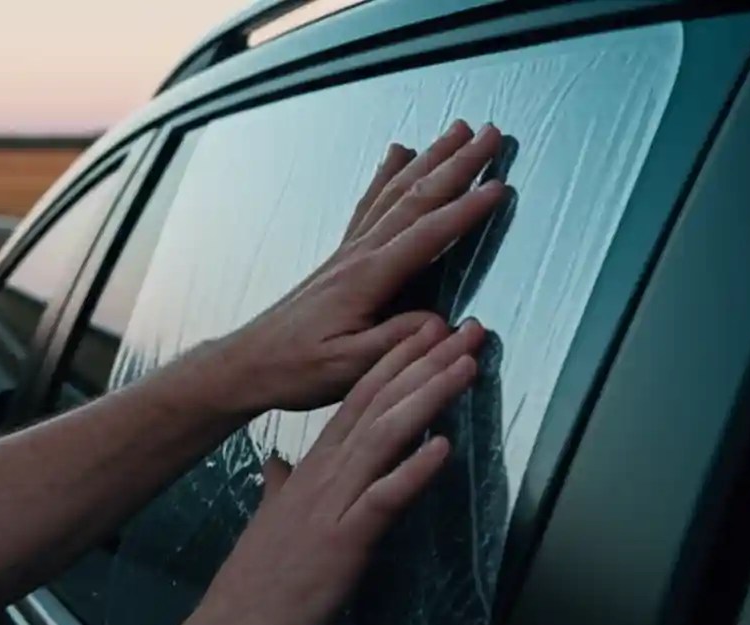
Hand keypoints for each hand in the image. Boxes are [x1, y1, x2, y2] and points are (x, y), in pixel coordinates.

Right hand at [114, 319, 486, 624]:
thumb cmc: (258, 582)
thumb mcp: (271, 520)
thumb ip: (279, 486)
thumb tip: (278, 464)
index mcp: (312, 469)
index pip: (358, 400)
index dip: (396, 363)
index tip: (429, 333)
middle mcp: (324, 475)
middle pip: (378, 404)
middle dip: (424, 363)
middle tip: (466, 328)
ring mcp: (332, 504)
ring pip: (384, 437)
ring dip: (428, 398)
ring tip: (465, 366)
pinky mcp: (344, 541)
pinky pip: (383, 498)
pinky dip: (414, 470)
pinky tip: (443, 446)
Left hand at [213, 120, 502, 411]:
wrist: (250, 363)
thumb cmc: (297, 369)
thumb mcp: (351, 367)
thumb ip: (397, 340)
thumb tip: (443, 321)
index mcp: (367, 279)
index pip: (426, 235)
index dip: (465, 211)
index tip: (499, 185)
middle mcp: (358, 255)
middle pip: (415, 198)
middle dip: (457, 164)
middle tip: (490, 133)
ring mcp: (348, 251)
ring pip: (395, 192)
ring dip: (430, 158)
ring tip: (457, 129)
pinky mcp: (341, 257)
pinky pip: (369, 203)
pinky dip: (387, 174)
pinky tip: (397, 153)